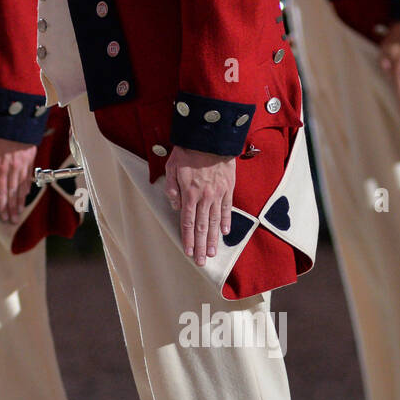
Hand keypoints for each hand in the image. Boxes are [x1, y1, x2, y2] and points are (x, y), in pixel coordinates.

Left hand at [0, 135, 37, 224]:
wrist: (13, 120)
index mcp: (1, 168)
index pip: (2, 191)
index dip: (2, 205)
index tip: (3, 215)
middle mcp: (13, 169)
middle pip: (13, 193)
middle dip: (12, 208)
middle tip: (13, 221)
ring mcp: (23, 166)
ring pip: (22, 187)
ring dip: (20, 202)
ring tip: (19, 213)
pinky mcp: (30, 160)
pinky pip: (29, 177)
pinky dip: (27, 188)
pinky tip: (26, 196)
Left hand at [164, 146, 235, 266]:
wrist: (211, 137)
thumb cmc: (188, 151)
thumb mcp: (171, 167)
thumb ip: (171, 189)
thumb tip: (175, 208)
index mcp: (189, 194)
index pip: (187, 222)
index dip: (188, 239)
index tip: (189, 253)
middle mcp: (204, 197)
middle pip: (202, 226)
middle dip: (201, 246)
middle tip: (202, 262)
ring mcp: (218, 193)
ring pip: (215, 221)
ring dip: (213, 239)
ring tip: (213, 253)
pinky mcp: (228, 187)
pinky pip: (227, 208)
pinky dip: (226, 221)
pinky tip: (225, 233)